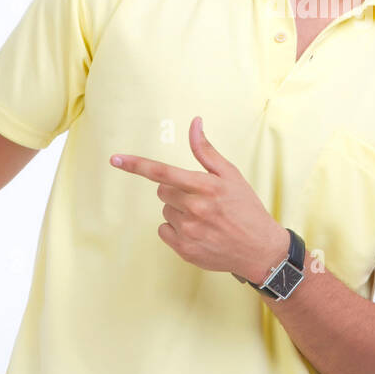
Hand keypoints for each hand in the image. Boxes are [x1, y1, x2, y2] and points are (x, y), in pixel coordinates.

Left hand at [109, 116, 288, 282]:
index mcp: (205, 187)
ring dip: (178, 211)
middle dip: (176, 191)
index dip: (136, 164)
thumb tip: (194, 123)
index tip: (115, 159)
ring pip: (165, 211)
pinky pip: (164, 231)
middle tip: (199, 198)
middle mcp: (195, 209)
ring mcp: (189, 232)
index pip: (162, 172)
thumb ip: (206, 151)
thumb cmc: (246, 208)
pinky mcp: (185, 250)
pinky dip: (175, 230)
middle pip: (162, 191)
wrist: (260, 249)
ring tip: (204, 218)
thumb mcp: (231, 175)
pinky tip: (198, 232)